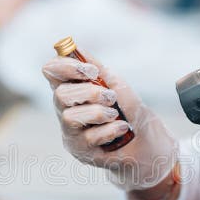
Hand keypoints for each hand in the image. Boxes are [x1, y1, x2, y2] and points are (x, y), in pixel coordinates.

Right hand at [42, 53, 177, 191]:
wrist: (148, 143)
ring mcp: (71, 132)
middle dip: (89, 92)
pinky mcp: (81, 151)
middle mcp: (65, 110)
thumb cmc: (130, 112)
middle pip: (59, 95)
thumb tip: (77, 48)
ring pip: (71, 117)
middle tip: (110, 97)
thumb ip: (97, 69)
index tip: (91, 71)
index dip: (66, 67)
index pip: (51, 71)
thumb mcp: (117, 85)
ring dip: (98, 113)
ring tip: (116, 115)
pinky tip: (121, 129)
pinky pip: (89, 137)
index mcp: (72, 89)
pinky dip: (110, 130)